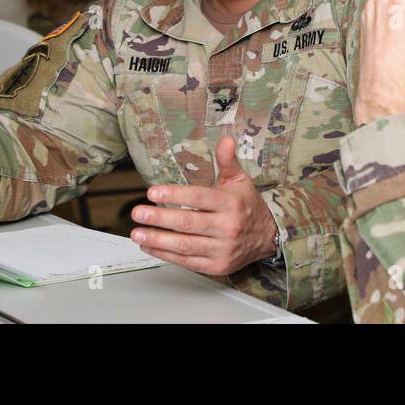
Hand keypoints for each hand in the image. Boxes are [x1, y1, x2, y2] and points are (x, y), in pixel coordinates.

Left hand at [131, 135, 276, 275]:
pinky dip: (166, 254)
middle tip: (138, 213)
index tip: (153, 193)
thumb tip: (225, 139)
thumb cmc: (247, 205)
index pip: (198, 198)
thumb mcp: (240, 180)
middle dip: (159, 219)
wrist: (268, 237)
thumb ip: (227, 160)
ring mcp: (222, 249)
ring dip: (157, 240)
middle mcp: (227, 227)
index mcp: (231, 203)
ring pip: (185, 245)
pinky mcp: (216, 265)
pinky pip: (187, 261)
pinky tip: (150, 246)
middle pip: (188, 223)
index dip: (174, 195)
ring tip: (137, 233)